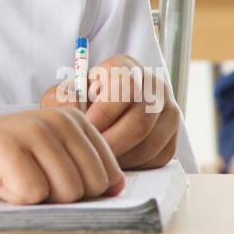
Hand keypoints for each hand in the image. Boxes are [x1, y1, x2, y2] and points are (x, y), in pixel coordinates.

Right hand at [0, 107, 124, 204]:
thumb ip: (81, 170)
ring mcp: (31, 131)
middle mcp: (56, 119)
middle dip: (56, 197)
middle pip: (89, 187)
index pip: (108, 175)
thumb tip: (117, 188)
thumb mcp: (45, 162)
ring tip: (6, 177)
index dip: (76, 191)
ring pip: (65, 193)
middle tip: (22, 178)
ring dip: (30, 198)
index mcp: (72, 120)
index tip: (41, 176)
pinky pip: (32, 195)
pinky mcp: (7, 148)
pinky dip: (9, 198)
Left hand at [41, 53, 178, 168]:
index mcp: (125, 67)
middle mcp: (153, 87)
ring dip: (121, 158)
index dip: (105, 113)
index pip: (126, 87)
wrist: (98, 110)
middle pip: (140, 122)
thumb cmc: (80, 101)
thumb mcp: (64, 94)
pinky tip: (113, 163)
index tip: (87, 130)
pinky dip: (133, 166)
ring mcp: (167, 112)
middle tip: (90, 155)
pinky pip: (156, 159)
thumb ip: (62, 99)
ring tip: (98, 161)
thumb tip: (73, 110)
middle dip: (111, 144)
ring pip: (149, 144)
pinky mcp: (171, 138)